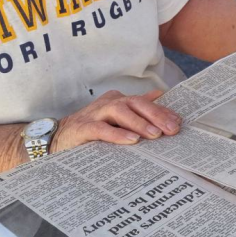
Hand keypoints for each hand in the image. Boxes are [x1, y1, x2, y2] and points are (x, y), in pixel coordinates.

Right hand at [50, 90, 181, 152]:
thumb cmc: (90, 128)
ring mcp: (95, 114)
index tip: (178, 123)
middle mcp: (108, 103)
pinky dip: (117, 134)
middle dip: (156, 115)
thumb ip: (136, 107)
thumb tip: (159, 95)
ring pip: (120, 112)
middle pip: (135, 103)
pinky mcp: (83, 128)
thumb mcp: (115, 117)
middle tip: (172, 129)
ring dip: (139, 123)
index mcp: (118, 100)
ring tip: (155, 135)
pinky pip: (101, 129)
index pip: (144, 102)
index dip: (162, 111)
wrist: (57, 137)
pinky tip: (131, 141)